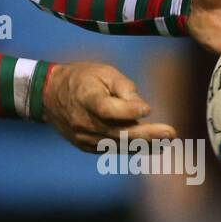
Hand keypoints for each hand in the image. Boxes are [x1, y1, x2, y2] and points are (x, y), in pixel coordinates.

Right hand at [42, 62, 176, 152]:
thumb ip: (124, 88)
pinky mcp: (86, 147)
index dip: (127, 111)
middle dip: (147, 135)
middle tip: (171, 134)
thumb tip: (144, 109)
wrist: (50, 96)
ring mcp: (83, 138)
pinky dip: (133, 148)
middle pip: (117, 132)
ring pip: (118, 144)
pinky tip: (153, 146)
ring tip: (168, 140)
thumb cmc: (83, 79)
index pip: (106, 108)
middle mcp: (83, 121)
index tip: (148, 109)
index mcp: (85, 97)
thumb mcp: (103, 72)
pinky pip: (113, 149)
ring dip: (145, 145)